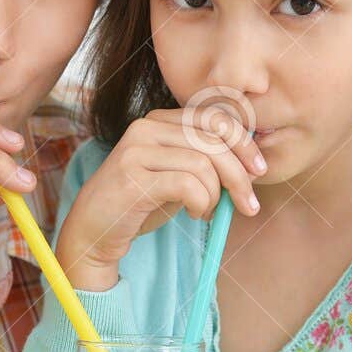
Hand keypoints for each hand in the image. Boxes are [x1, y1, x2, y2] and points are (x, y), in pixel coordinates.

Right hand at [56, 107, 264, 290]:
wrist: (93, 233)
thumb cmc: (139, 206)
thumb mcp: (176, 177)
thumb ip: (205, 162)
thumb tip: (251, 164)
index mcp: (158, 121)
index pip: (213, 118)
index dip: (242, 142)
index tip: (258, 170)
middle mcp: (145, 128)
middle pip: (212, 138)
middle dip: (239, 173)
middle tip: (248, 203)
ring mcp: (136, 150)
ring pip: (203, 163)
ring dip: (216, 195)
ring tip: (208, 212)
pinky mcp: (132, 178)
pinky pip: (187, 185)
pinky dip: (201, 203)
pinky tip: (194, 214)